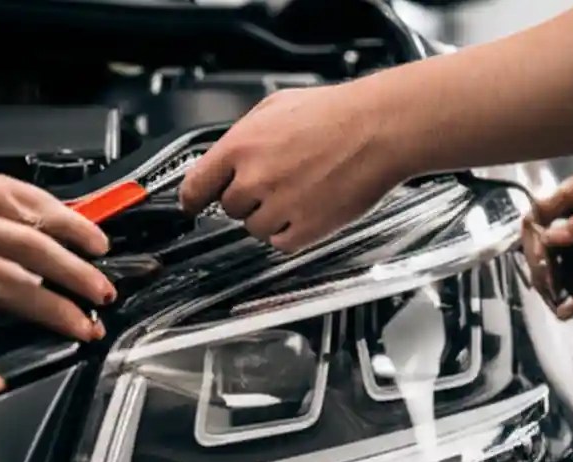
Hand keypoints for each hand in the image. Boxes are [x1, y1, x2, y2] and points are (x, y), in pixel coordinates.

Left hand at [179, 83, 403, 252]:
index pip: (196, 186)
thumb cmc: (337, 113)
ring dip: (270, 217)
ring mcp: (279, 207)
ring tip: (299, 193)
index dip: (193, 198)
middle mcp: (254, 179)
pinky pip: (280, 244)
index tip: (193, 204)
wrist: (378, 130)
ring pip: (254, 229)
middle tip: (277, 182)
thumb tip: (228, 154)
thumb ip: (245, 133)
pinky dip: (291, 233)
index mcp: (241, 145)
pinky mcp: (305, 230)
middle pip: (229, 208)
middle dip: (247, 199)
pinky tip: (308, 209)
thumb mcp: (277, 105)